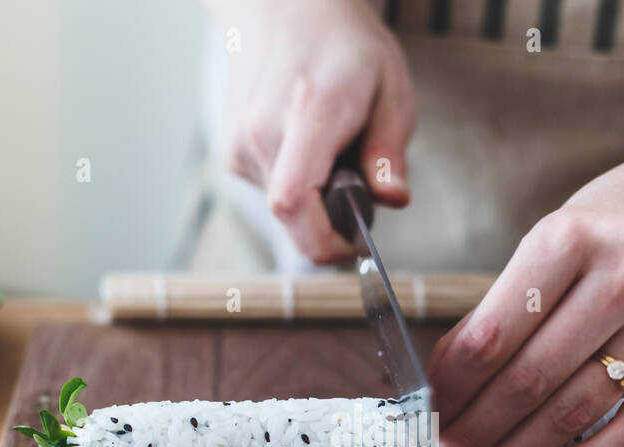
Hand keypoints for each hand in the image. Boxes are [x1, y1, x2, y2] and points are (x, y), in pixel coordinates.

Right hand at [209, 0, 415, 262]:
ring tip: (332, 150)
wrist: (287, 10)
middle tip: (357, 182)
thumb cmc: (345, 47)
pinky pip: (271, 193)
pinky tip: (307, 147)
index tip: (355, 246)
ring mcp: (239, 145)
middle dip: (331, 219)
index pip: (293, 202)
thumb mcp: (391, 91)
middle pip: (292, 217)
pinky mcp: (232, 154)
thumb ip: (390, 151)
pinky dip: (297, 185)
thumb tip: (392, 200)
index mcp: (307, 114)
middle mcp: (261, 132)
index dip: (324, 242)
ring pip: (284, 210)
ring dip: (316, 199)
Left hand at [426, 152, 623, 446]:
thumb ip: (505, 307)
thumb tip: (446, 385)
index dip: (449, 392)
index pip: (491, 336)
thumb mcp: (555, 238)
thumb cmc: (620, 218)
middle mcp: (621, 279)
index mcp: (569, 239)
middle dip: (474, 436)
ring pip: (574, 411)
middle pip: (528, 381)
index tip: (421, 425)